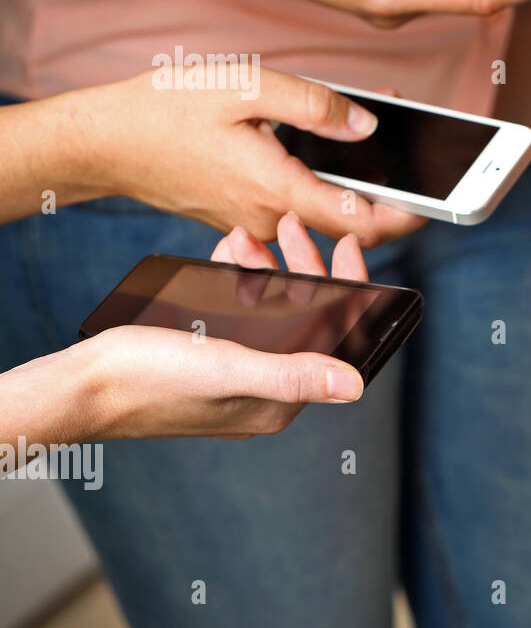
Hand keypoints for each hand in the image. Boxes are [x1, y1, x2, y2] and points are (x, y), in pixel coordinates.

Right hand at [6, 214, 370, 444]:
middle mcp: (263, 391)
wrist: (77, 387)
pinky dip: (234, 280)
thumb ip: (294, 375)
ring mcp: (234, 373)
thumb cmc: (147, 382)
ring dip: (265, 269)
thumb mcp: (229, 369)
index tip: (347, 245)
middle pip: (308, 319)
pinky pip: (237, 311)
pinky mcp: (207, 356)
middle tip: (289, 228)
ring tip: (244, 239)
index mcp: (279, 400)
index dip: (350, 290)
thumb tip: (355, 383)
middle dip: (304, 268)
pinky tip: (223, 257)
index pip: (337, 340)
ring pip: (271, 309)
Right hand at [81, 68, 423, 246]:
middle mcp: (270, 219)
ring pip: (323, 210)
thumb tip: (370, 125)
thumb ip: (317, 105)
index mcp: (278, 190)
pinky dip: (320, 177)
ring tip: (370, 127)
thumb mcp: (247, 85)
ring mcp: (254, 223)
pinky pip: (294, 203)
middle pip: (351, 220)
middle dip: (390, 189)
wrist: (102, 140)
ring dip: (354, 179)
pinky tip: (326, 140)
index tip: (444, 200)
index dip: (412, 215)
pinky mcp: (242, 215)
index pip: (364, 222)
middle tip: (419, 156)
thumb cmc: (165, 108)